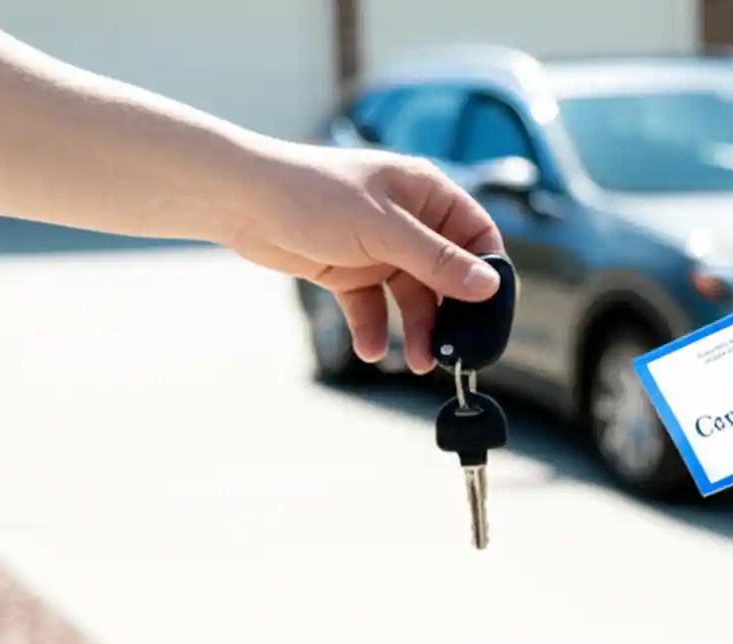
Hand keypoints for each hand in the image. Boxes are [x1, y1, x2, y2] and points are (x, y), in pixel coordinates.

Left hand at [224, 143, 503, 373]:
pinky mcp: (349, 270)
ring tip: (418, 361)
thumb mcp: (384, 230)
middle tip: (455, 350)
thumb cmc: (313, 194)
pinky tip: (371, 349)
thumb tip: (487, 286)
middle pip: (446, 274)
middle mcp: (407, 221)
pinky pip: (373, 307)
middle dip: (450, 313)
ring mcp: (378, 247)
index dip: (488, 274)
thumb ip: (437, 261)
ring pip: (412, 296)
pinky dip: (374, 329)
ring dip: (417, 329)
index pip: (477, 235)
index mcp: (426, 193)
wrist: (241, 200)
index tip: (491, 314)